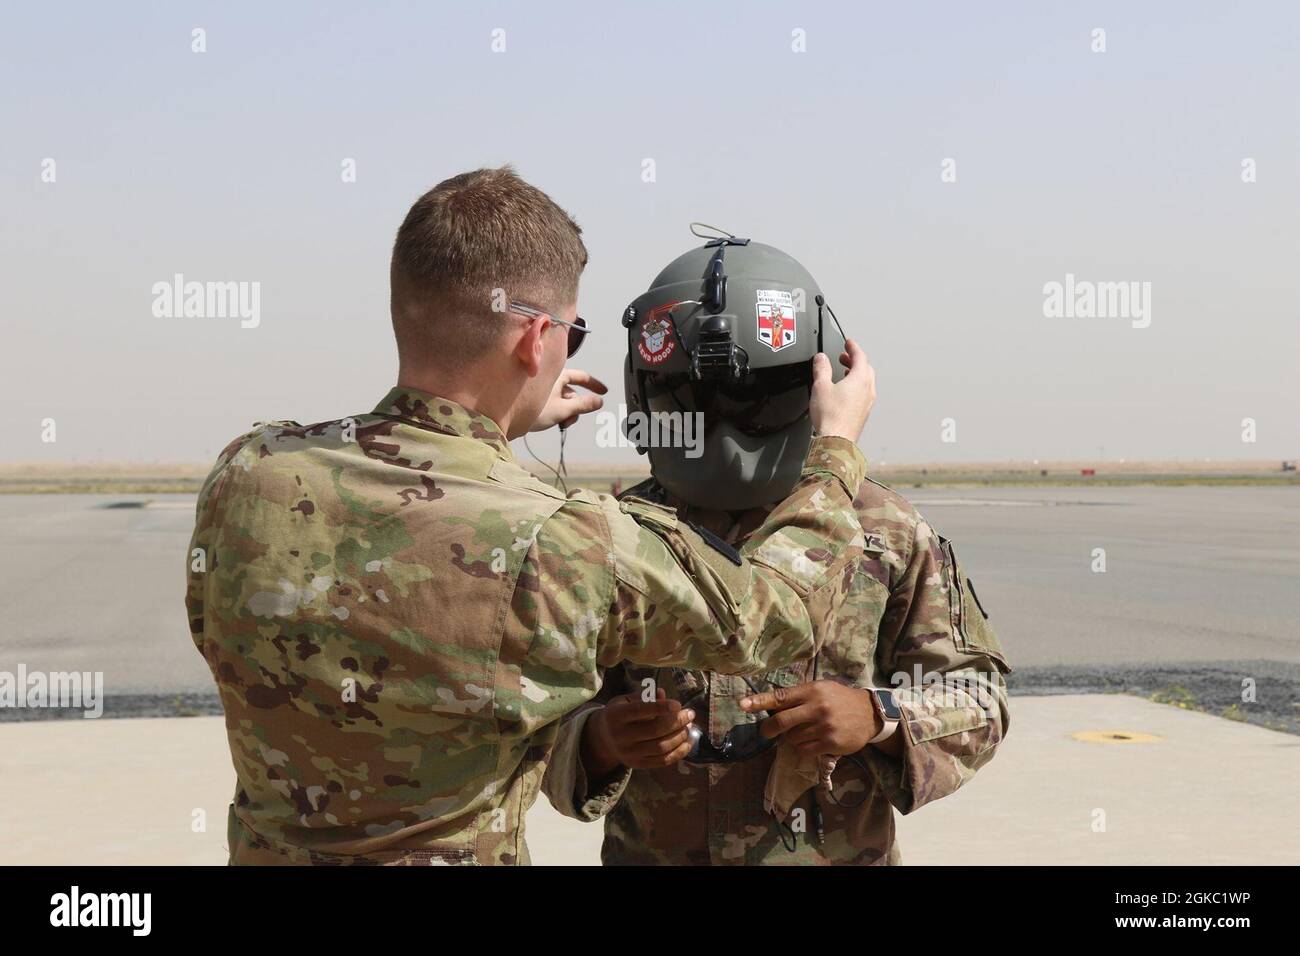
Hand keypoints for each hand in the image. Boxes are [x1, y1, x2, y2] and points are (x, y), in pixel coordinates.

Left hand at [530, 369, 607, 431]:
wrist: (506, 420)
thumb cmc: (532, 411)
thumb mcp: (563, 409)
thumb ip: (583, 405)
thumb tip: (600, 401)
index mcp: (556, 375)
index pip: (580, 376)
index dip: (593, 384)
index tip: (604, 392)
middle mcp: (549, 379)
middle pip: (572, 392)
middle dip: (576, 407)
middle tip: (570, 420)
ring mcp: (542, 390)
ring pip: (563, 400)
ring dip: (567, 412)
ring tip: (559, 423)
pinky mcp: (536, 399)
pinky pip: (554, 404)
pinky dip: (557, 412)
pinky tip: (552, 422)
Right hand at [581, 689, 695, 777]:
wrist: (604, 739)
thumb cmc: (619, 714)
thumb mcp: (625, 700)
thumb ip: (644, 696)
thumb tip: (663, 694)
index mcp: (616, 716)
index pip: (640, 711)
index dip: (660, 707)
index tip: (678, 704)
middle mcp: (620, 736)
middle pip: (654, 730)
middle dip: (677, 722)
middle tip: (690, 714)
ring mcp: (629, 753)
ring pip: (661, 747)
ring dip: (680, 736)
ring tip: (689, 726)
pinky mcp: (637, 765)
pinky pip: (662, 761)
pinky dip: (679, 752)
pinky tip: (688, 742)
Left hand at [738, 680, 879, 756]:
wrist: (869, 714)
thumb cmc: (840, 699)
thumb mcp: (821, 689)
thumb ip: (798, 696)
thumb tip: (772, 706)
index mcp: (812, 691)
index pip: (780, 697)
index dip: (759, 702)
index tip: (743, 705)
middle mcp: (817, 707)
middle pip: (781, 721)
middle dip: (768, 729)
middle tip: (766, 732)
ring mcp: (823, 727)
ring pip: (791, 738)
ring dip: (789, 738)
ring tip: (800, 732)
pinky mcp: (830, 743)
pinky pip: (803, 750)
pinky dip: (800, 748)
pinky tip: (808, 742)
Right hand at [809, 338, 875, 442]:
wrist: (836, 441)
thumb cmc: (831, 417)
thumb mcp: (820, 386)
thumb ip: (821, 369)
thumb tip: (821, 358)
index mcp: (860, 379)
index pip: (860, 356)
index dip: (853, 347)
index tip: (849, 342)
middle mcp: (868, 389)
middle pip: (866, 368)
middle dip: (855, 360)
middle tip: (844, 356)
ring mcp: (868, 402)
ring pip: (866, 381)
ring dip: (857, 373)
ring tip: (845, 372)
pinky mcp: (864, 413)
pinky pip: (864, 393)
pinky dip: (857, 386)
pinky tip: (846, 391)